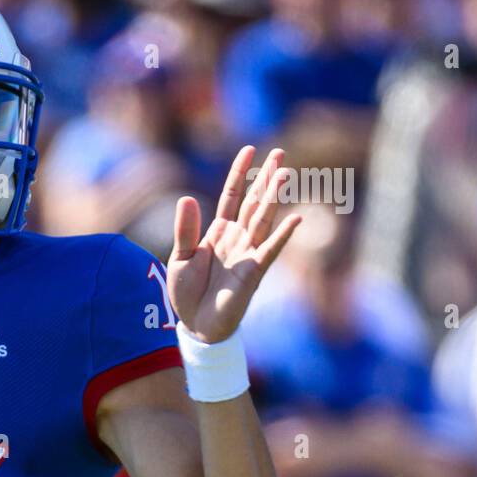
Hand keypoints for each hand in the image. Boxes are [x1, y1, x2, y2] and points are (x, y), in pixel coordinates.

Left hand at [168, 146, 302, 342]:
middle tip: (280, 153)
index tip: (249, 150)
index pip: (232, 196)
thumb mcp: (180, 257)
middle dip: (266, 178)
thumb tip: (188, 197)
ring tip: (285, 173)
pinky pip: (270, 249)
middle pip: (254, 202)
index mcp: (219, 232)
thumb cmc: (187, 293)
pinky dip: (282, 234)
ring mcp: (248, 253)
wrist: (195, 325)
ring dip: (274, 197)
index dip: (240, 174)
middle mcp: (237, 239)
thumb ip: (185, 229)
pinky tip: (296, 217)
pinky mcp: (253, 272)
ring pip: (263, 219)